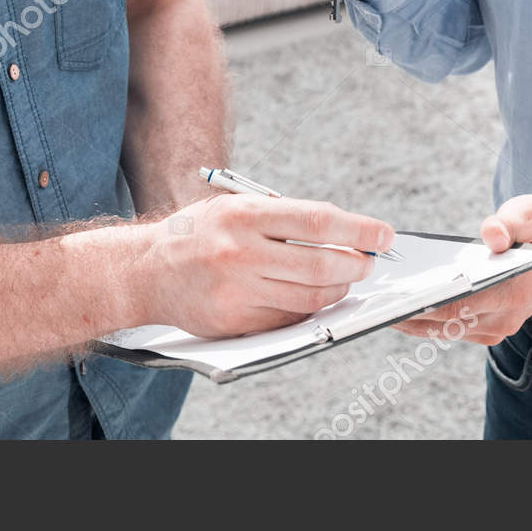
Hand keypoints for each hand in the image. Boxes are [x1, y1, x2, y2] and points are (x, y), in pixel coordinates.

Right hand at [141, 195, 394, 338]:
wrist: (147, 271)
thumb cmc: (201, 233)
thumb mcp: (236, 207)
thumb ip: (283, 218)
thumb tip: (344, 232)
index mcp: (243, 215)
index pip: (317, 222)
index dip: (358, 230)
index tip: (384, 235)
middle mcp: (240, 252)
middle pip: (320, 265)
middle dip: (356, 265)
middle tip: (370, 262)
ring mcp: (237, 291)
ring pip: (310, 298)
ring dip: (339, 290)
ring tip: (347, 278)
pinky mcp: (236, 322)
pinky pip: (289, 319)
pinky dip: (310, 309)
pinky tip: (316, 297)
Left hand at [393, 195, 531, 344]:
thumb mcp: (529, 215)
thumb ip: (508, 225)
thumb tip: (491, 235)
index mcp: (510, 293)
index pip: (455, 306)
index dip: (420, 306)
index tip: (389, 303)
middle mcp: (502, 319)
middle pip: (443, 324)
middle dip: (406, 315)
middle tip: (370, 304)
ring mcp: (496, 328)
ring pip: (444, 331)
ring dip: (413, 320)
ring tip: (378, 306)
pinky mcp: (490, 327)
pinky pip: (452, 329)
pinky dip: (427, 320)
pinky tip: (403, 306)